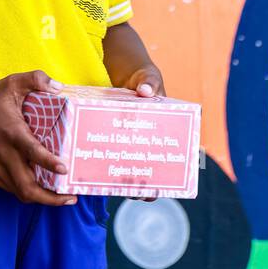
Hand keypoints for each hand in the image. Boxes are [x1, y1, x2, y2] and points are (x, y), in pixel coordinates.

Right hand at [0, 71, 76, 205]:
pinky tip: (39, 189)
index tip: (64, 169)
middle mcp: (4, 154)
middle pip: (27, 186)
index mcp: (12, 132)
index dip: (49, 163)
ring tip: (59, 197)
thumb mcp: (11, 83)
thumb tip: (59, 86)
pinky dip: (26, 192)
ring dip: (41, 198)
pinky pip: (10, 189)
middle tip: (70, 197)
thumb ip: (35, 79)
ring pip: (20, 192)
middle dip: (50, 197)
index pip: (32, 151)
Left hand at [119, 64, 164, 201]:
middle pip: (149, 171)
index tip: (155, 191)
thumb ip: (149, 82)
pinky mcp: (117, 137)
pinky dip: (108, 162)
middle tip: (133, 193)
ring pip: (130, 167)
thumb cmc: (146, 79)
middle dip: (142, 186)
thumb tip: (145, 91)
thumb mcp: (149, 78)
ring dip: (124, 179)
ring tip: (114, 187)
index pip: (169, 163)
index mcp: (165, 132)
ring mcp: (133, 141)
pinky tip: (98, 169)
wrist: (129, 75)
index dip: (164, 180)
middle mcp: (149, 141)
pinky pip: (114, 152)